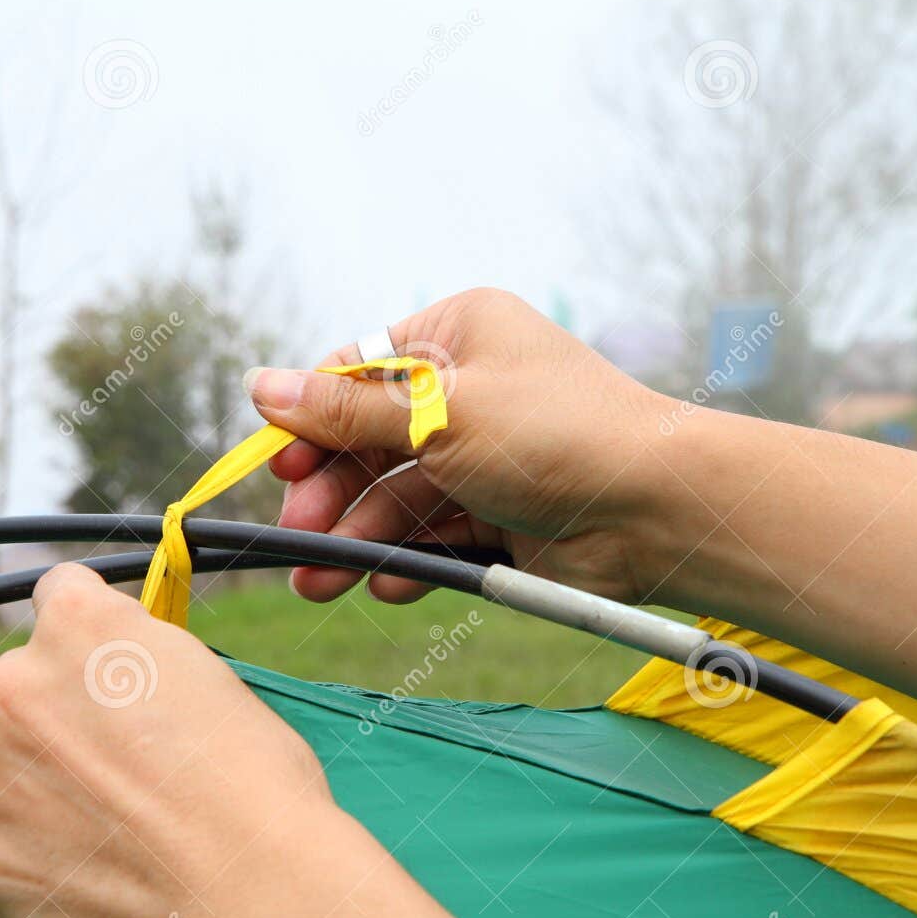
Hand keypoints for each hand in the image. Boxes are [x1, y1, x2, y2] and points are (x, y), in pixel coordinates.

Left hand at [0, 562, 337, 917]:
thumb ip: (145, 663)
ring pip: (5, 771)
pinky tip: (97, 880)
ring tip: (118, 839)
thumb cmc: (254, 787)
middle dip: (60, 720)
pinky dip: (38, 861)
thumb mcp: (210, 680)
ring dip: (43, 792)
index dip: (95, 639)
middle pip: (22, 688)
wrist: (246, 898)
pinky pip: (2, 845)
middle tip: (125, 772)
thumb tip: (130, 682)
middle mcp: (12, 685)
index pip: (61, 596)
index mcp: (78, 625)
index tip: (113, 672)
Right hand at [246, 287, 674, 604]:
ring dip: (359, 538)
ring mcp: (487, 454)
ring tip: (320, 583)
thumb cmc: (555, 436)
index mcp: (458, 334)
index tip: (275, 468)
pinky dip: (411, 558)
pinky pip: (438, 533)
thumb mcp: (436, 415)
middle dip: (331, 495)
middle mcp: (471, 389)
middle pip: (370, 442)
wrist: (658, 511)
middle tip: (296, 539)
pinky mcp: (503, 513)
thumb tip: (258, 386)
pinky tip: (389, 584)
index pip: (358, 372)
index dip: (310, 421)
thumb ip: (344, 412)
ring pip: (399, 495)